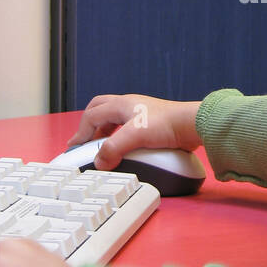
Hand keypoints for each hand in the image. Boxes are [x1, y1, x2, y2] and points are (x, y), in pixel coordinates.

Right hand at [67, 93, 201, 170]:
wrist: (192, 125)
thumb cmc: (167, 124)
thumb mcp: (134, 136)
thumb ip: (113, 149)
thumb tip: (99, 161)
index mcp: (121, 104)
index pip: (91, 116)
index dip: (80, 132)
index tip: (74, 147)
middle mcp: (129, 105)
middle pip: (99, 109)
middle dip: (88, 124)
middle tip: (82, 140)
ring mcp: (140, 113)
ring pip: (113, 117)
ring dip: (103, 130)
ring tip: (99, 145)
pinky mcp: (150, 123)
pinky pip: (126, 126)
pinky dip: (117, 135)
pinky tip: (121, 146)